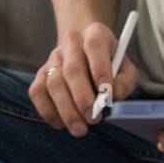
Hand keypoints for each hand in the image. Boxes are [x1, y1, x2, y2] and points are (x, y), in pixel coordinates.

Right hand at [28, 22, 139, 136]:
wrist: (86, 50)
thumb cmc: (110, 63)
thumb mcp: (126, 68)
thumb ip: (125, 80)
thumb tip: (114, 96)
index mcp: (96, 34)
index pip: (95, 46)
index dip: (100, 70)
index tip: (108, 94)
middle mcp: (72, 42)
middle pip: (72, 69)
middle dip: (82, 98)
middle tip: (93, 119)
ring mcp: (53, 57)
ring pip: (53, 83)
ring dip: (66, 110)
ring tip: (80, 128)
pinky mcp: (41, 73)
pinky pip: (37, 92)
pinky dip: (48, 111)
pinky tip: (61, 124)